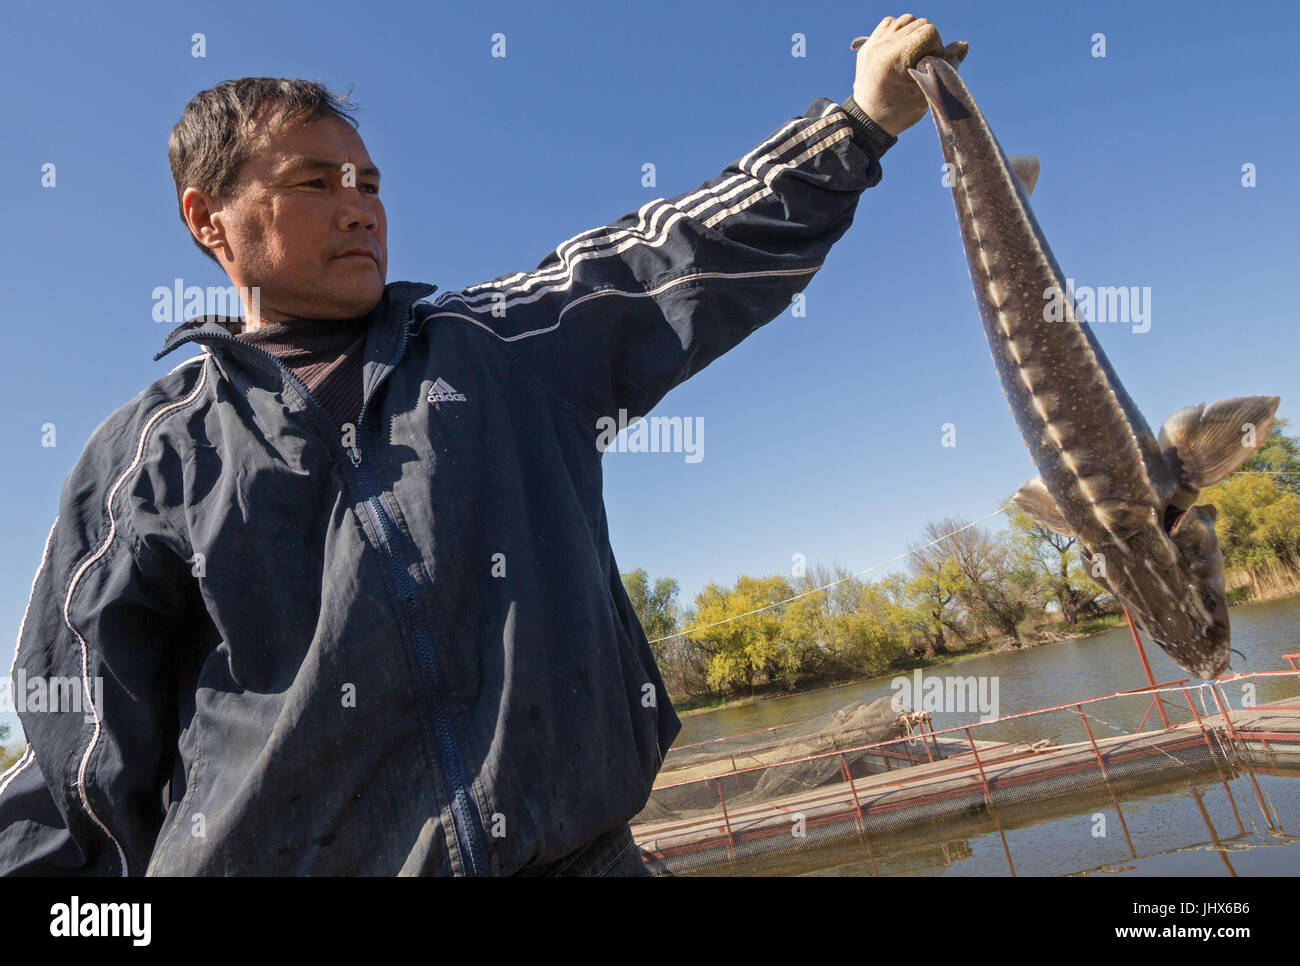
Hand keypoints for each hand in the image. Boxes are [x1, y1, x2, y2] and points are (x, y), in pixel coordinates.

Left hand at [849, 14, 967, 136]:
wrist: (867, 120)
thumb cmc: (898, 112)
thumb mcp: (926, 93)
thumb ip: (945, 67)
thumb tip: (962, 45)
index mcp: (895, 57)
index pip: (928, 31)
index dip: (936, 46)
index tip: (930, 64)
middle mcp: (882, 45)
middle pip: (919, 23)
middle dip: (927, 41)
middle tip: (921, 62)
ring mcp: (873, 43)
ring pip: (905, 20)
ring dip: (914, 33)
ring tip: (912, 54)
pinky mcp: (868, 44)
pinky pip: (890, 23)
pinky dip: (899, 31)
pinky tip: (901, 49)